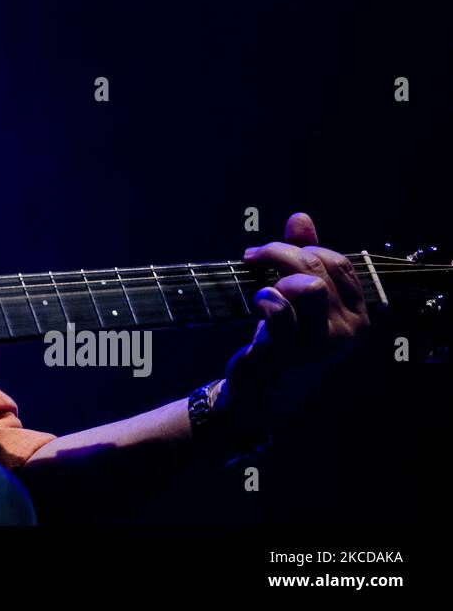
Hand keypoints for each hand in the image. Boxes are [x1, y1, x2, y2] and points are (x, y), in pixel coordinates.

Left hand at [215, 212, 370, 437]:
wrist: (263, 392)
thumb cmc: (282, 340)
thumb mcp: (297, 297)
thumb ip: (302, 256)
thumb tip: (300, 218)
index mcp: (356, 313)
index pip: (338, 262)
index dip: (302, 248)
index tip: (271, 252)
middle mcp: (347, 329)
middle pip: (317, 266)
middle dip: (280, 252)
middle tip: (254, 257)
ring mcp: (320, 343)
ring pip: (306, 285)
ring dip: (275, 275)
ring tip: (260, 286)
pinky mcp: (290, 351)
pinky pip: (278, 309)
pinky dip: (263, 298)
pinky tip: (257, 304)